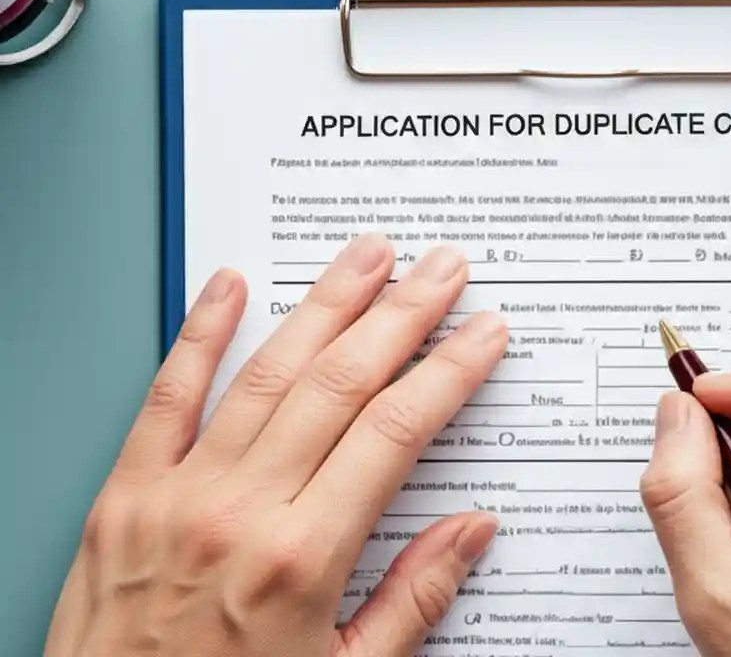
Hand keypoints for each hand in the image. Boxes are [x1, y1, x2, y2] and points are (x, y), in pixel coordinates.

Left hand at [44, 236, 508, 656]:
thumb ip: (414, 599)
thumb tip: (475, 529)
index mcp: (303, 557)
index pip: (396, 432)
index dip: (450, 372)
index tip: (483, 334)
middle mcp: (240, 510)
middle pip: (341, 383)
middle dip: (403, 315)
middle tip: (443, 268)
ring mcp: (177, 493)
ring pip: (267, 373)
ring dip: (326, 304)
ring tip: (368, 255)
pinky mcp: (124, 494)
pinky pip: (166, 396)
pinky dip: (199, 334)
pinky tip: (230, 286)